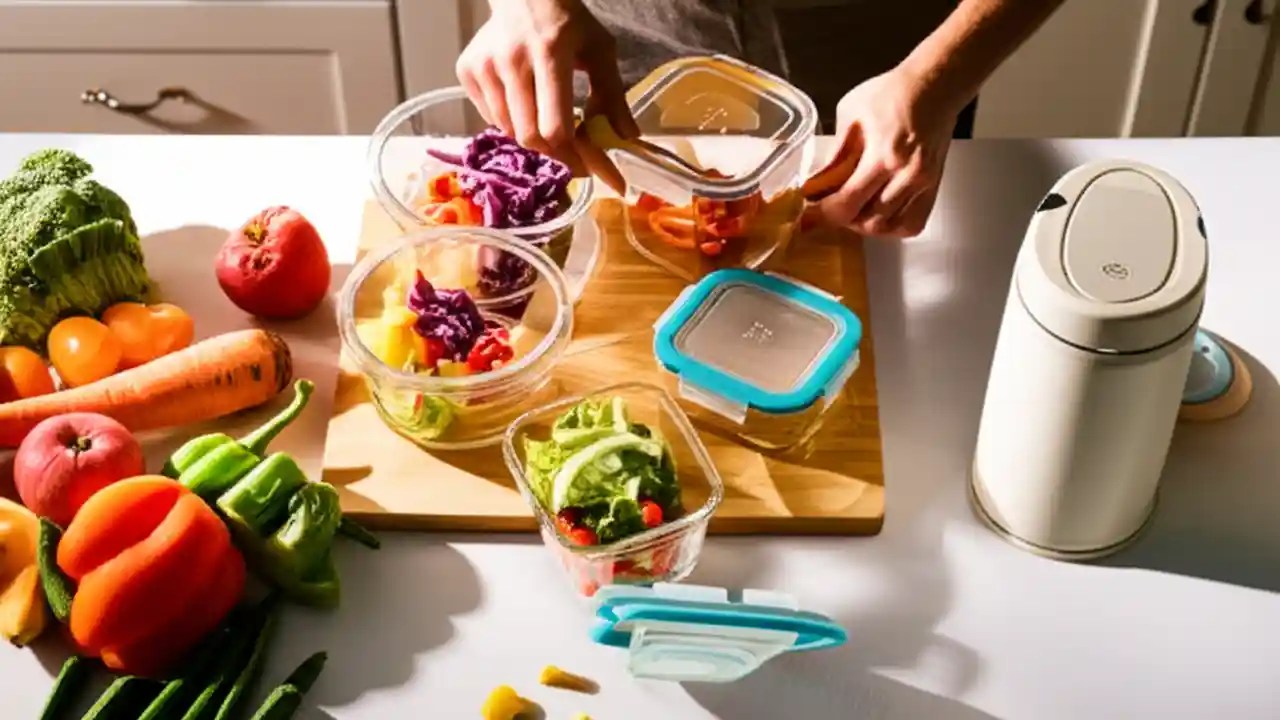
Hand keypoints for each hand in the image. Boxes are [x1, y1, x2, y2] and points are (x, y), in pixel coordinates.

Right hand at [456, 0, 638, 173]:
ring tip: (551, 125)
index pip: (555, 126)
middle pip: (530, 137)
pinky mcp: (467, 71)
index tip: (594, 170)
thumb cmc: (566, 22)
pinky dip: (513, 123)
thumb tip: (627, 137)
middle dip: (556, 154)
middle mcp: (511, 60)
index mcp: (549, 53)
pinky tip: (526, 106)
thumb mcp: (599, 50)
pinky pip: (491, 118)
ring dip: (535, 139)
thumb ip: (613, 94)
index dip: (576, 156)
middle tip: (576, 157)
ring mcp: (484, 66)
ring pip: (509, 131)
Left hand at [812, 67, 959, 237]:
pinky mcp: (934, 187)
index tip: (808, 216)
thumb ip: (835, 154)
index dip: (823, 215)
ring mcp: (924, 184)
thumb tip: (817, 186)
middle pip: (869, 221)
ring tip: (853, 209)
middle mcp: (907, 175)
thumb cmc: (891, 94)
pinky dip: (891, 227)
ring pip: (890, 228)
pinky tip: (878, 213)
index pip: (849, 202)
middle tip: (829, 208)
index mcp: (884, 154)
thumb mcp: (850, 114)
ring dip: (866, 226)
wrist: (934, 86)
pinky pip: (912, 224)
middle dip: (843, 220)